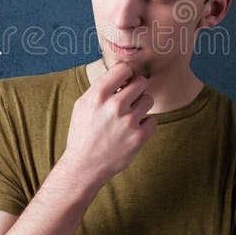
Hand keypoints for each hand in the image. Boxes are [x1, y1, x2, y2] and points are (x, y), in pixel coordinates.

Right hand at [61, 61, 156, 186]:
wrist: (84, 165)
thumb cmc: (83, 132)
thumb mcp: (83, 104)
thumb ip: (101, 87)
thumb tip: (122, 74)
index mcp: (98, 95)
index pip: (124, 68)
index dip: (126, 74)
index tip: (124, 82)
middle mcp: (114, 106)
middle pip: (141, 82)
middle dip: (136, 88)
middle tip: (129, 98)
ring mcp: (128, 122)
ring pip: (148, 99)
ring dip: (141, 105)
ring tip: (130, 115)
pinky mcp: (139, 137)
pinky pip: (153, 120)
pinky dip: (144, 124)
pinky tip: (132, 130)